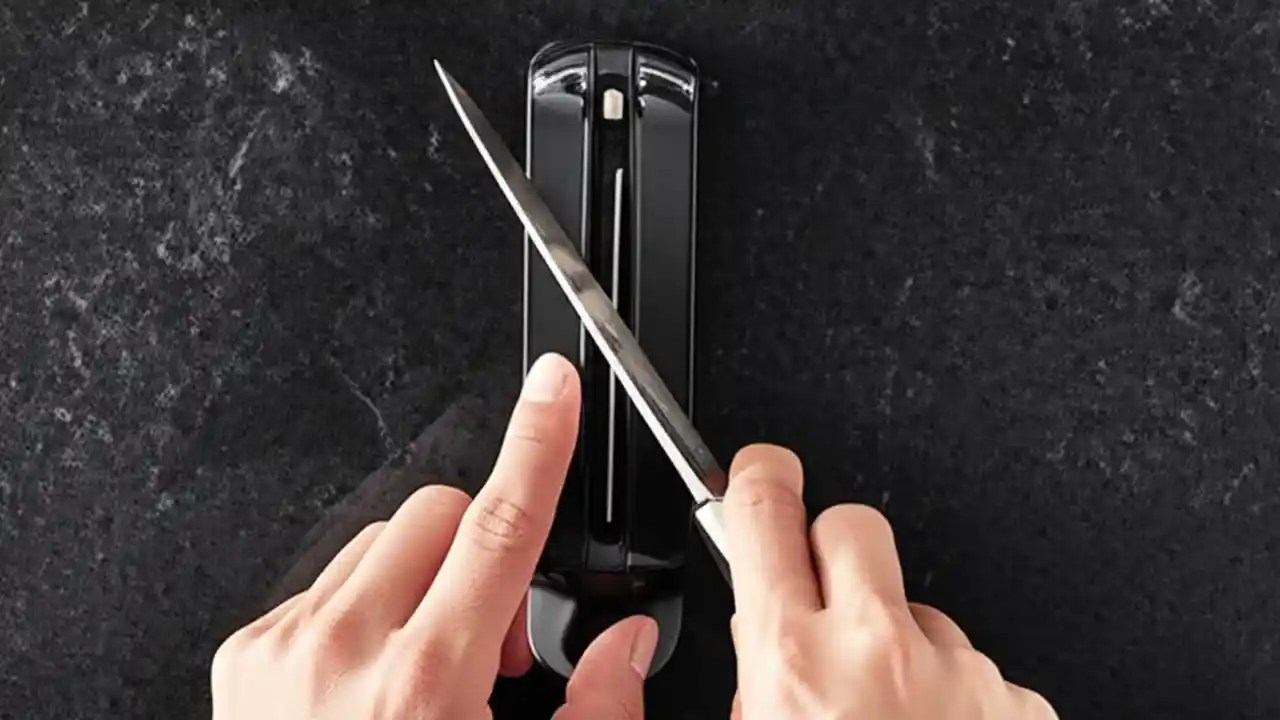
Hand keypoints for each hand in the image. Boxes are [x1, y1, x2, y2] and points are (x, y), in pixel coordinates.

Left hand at [211, 354, 656, 719]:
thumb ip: (596, 712)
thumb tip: (624, 641)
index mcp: (424, 686)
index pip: (500, 526)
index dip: (539, 443)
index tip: (552, 389)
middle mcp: (345, 652)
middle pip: (441, 516)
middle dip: (482, 551)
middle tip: (494, 640)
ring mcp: (286, 648)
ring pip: (386, 539)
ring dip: (425, 578)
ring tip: (432, 664)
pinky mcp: (247, 654)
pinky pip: (331, 579)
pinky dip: (369, 605)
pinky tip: (376, 676)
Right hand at [723, 445, 1057, 719]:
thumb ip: (759, 677)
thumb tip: (764, 631)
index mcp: (795, 663)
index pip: (765, 512)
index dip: (760, 478)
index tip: (762, 471)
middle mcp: (880, 653)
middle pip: (854, 525)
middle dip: (835, 554)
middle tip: (827, 613)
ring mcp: (960, 674)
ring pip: (922, 611)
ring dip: (902, 648)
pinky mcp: (1020, 704)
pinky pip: (976, 671)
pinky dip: (956, 701)